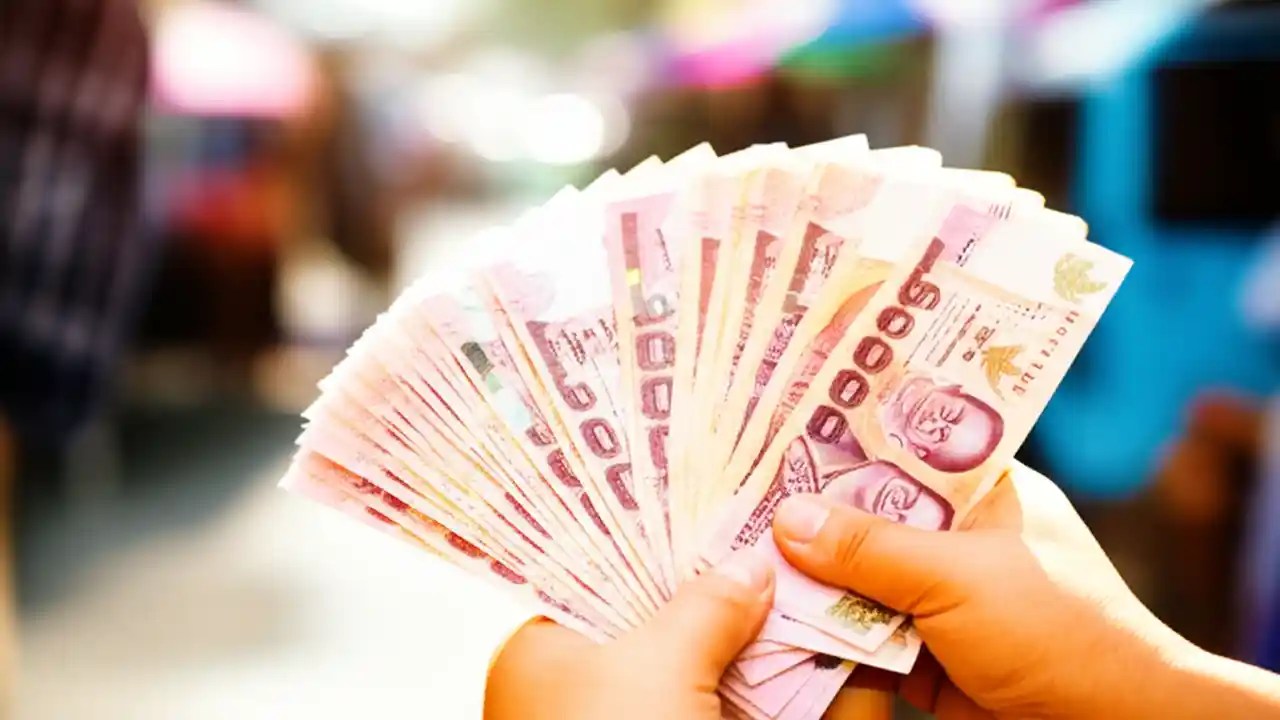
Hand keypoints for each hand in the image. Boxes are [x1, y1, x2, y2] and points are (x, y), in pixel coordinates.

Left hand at [485, 551, 774, 719]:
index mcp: (541, 650)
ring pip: (686, 669)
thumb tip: (749, 565)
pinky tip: (789, 666)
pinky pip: (706, 708)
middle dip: (712, 594)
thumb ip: (706, 604)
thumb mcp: (661, 668)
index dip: (660, 542)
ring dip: (737, 644)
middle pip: (650, 619)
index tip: (717, 512)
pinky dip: (742, 691)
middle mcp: (572, 689)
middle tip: (767, 552)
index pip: (599, 570)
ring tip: (789, 594)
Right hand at [772, 461, 1275, 719]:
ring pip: (857, 579)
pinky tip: (768, 624)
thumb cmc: (1059, 633)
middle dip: (809, 515)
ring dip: (808, 580)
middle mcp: (957, 537)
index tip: (779, 425)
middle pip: (868, 515)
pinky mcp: (923, 654)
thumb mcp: (960, 578)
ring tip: (736, 559)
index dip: (846, 436)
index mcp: (984, 491)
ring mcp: (939, 597)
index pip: (905, 445)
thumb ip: (871, 549)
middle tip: (735, 497)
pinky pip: (859, 637)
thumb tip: (785, 519)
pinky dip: (822, 637)